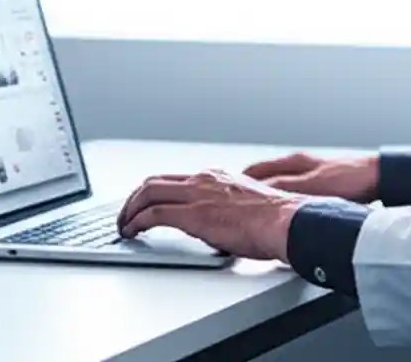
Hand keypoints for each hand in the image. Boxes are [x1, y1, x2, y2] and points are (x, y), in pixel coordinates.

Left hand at [116, 170, 305, 261]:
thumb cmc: (276, 220)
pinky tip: (131, 232)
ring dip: (130, 210)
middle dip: (134, 199)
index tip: (145, 205)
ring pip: (147, 193)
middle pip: (154, 182)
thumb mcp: (247, 206)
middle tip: (126, 215)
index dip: (153, 192)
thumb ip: (227, 209)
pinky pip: (153, 214)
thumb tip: (218, 227)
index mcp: (216, 177)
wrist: (287, 222)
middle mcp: (203, 180)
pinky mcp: (193, 214)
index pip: (174, 180)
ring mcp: (197, 195)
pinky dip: (136, 222)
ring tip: (124, 226)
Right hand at [242, 152, 379, 202]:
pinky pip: (293, 189)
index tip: (225, 193)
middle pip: (264, 176)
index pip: (255, 172)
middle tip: (235, 202)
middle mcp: (299, 165)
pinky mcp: (323, 181)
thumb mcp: (310, 185)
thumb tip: (256, 190)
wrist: (379, 177)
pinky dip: (283, 198)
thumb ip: (283, 187)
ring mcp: (311, 172)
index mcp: (293, 163)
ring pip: (279, 183)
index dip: (237, 184)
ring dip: (266, 194)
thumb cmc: (349, 179)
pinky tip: (286, 209)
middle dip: (248, 188)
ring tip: (256, 208)